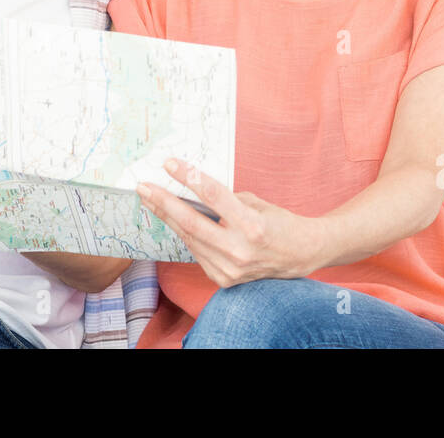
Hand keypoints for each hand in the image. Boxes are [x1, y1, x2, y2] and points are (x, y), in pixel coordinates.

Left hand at [137, 158, 324, 287]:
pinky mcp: (224, 280)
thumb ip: (225, 199)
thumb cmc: (278, 223)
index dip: (189, 178)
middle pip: (192, 223)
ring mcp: (230, 269)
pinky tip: (173, 220)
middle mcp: (240, 251)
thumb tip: (191, 190)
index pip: (214, 197)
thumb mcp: (255, 203)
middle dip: (164, 203)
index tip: (169, 164)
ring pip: (189, 239)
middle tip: (144, 187)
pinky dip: (185, 235)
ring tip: (151, 200)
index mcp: (252, 226)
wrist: (299, 256)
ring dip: (168, 218)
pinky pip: (197, 252)